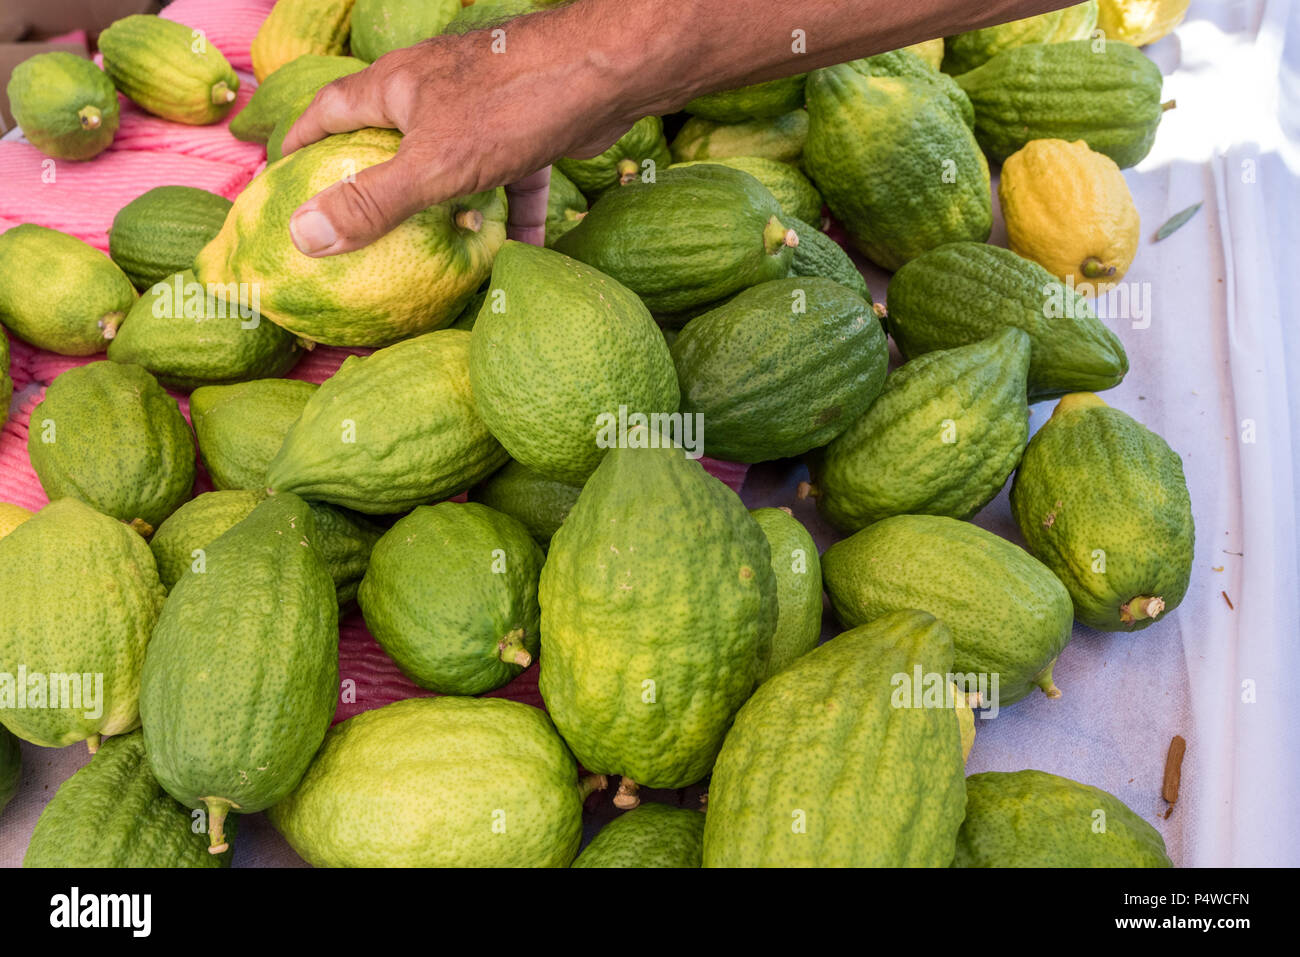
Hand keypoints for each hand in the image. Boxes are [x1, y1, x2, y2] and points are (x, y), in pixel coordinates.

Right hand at [281, 32, 632, 256]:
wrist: (606, 72)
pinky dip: (512, 215)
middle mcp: (434, 90)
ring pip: (453, 163)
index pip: (327, 111)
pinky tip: (516, 255)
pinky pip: (512, 180)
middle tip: (354, 225)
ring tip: (433, 253)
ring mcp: (483, 107)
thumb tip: (305, 236)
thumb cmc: (512, 105)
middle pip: (389, 136)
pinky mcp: (528, 128)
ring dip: (447, 207)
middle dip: (372, 179)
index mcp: (396, 87)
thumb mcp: (431, 165)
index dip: (300, 143)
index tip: (281, 178)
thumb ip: (371, 201)